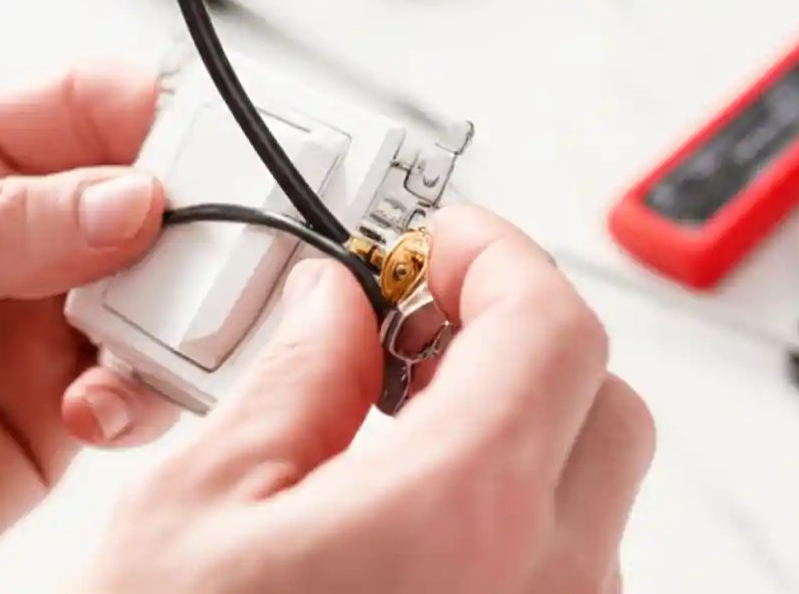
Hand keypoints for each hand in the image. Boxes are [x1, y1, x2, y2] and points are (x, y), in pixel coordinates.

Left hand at [0, 68, 182, 592]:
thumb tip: (126, 198)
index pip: (73, 107)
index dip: (144, 118)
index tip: (192, 151)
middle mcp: (2, 237)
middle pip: (134, 197)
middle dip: (178, 221)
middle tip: (199, 249)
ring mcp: (36, 324)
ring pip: (155, 292)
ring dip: (169, 315)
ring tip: (139, 339)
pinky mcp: (60, 409)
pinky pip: (140, 386)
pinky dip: (143, 396)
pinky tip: (94, 408)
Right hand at [79, 206, 654, 593]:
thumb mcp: (199, 512)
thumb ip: (291, 379)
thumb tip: (333, 306)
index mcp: (464, 517)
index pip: (552, 327)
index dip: (498, 257)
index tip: (443, 239)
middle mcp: (545, 587)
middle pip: (599, 397)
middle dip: (515, 335)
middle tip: (419, 322)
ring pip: (590, 484)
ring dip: (517, 422)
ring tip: (402, 418)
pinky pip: (566, 559)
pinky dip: (513, 504)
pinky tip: (415, 511)